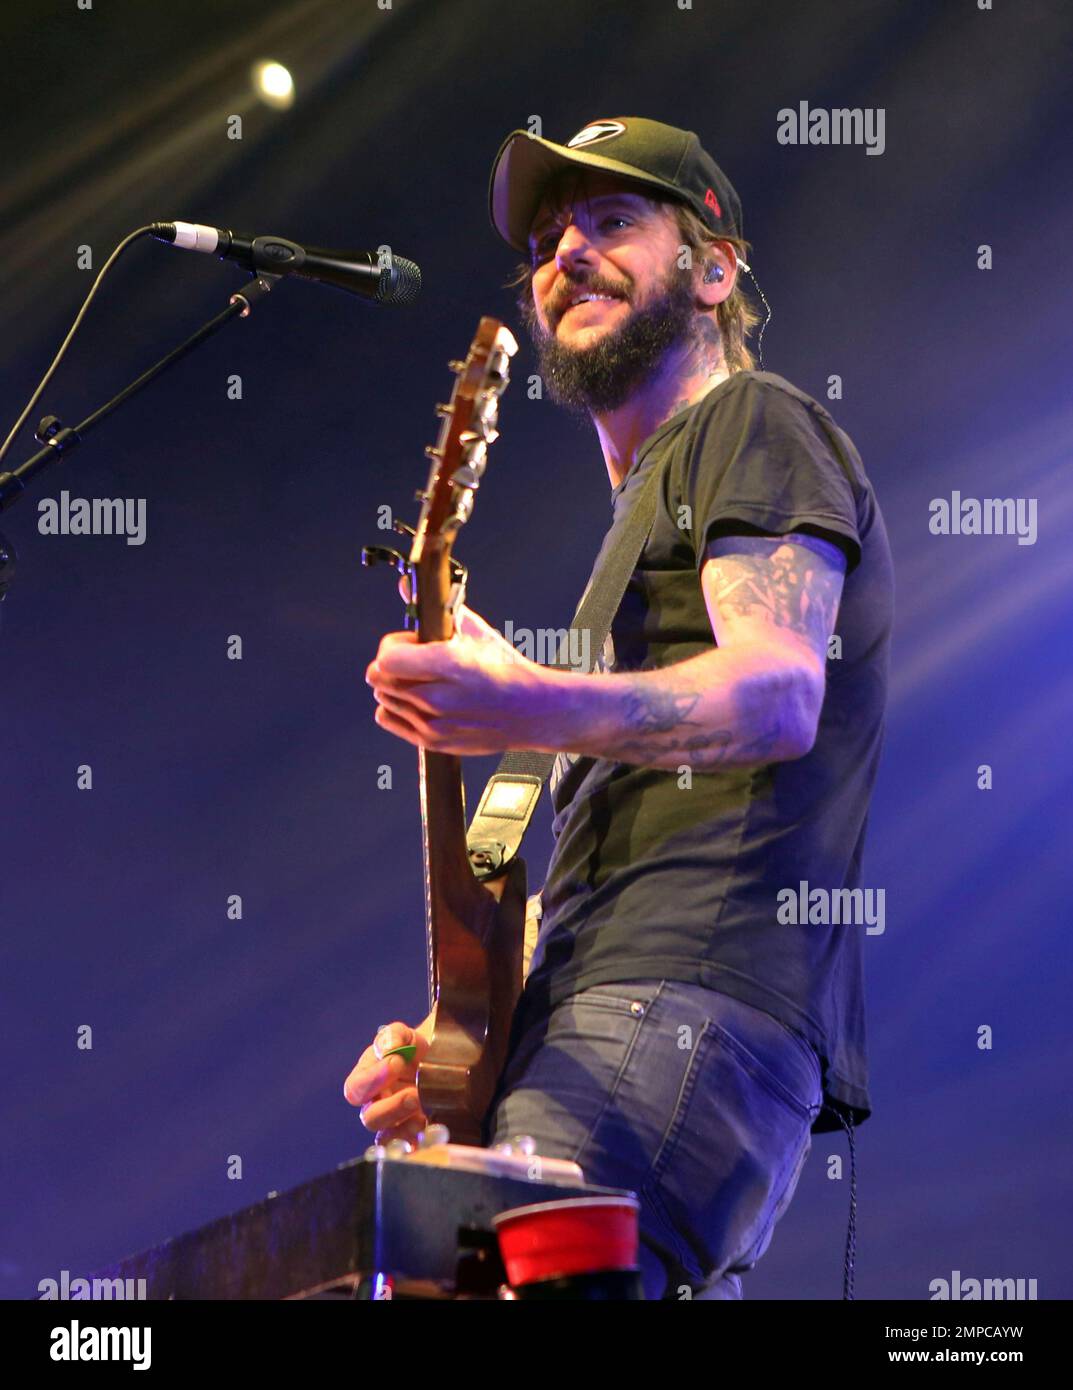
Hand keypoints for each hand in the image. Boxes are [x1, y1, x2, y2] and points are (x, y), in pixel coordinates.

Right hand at [343, 1016, 433, 1145]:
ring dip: (405, 1126)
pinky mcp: (413, 1134)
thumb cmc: (415, 1047)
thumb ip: (392, 1037)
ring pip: (387, 1137)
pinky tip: (429, 1129)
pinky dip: (417, 1142)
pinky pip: (408, 1147)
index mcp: (366, 1080)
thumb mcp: (404, 1035)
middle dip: (392, 1107)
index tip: (397, 1063)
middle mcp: (376, 1104)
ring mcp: (394, 1122)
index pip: (355, 1089)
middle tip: (414, 1095)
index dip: (372, 1080)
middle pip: (371, 1118)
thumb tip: (389, 1050)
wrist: (440, 1059)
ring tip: (424, 1112)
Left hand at [365, 604, 560, 755]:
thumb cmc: (507, 670)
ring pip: (383, 698)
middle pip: (379, 678)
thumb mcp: (477, 631)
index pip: (386, 658)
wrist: (532, 711)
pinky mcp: (432, 742)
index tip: (410, 642)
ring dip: (395, 685)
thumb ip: (438, 609)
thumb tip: (406, 585)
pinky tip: (418, 700)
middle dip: (392, 664)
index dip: (394, 646)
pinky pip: (388, 719)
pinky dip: (395, 707)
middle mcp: (436, 698)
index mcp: (447, 665)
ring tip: (423, 681)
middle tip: (414, 661)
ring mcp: (432, 724)